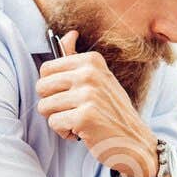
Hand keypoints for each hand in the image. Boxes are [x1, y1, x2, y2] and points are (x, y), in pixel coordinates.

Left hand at [37, 30, 156, 176]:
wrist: (134, 141)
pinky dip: (65, 132)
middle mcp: (90, 74)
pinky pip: (54, 123)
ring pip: (44, 107)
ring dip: (59, 119)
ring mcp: (88, 95)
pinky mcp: (85, 117)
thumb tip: (69, 34)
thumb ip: (78, 57)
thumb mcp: (100, 78)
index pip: (46, 68)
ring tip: (79, 120)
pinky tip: (82, 132)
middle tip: (73, 109)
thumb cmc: (112, 111)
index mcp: (92, 60)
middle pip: (41, 87)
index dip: (52, 87)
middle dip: (52, 103)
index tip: (70, 94)